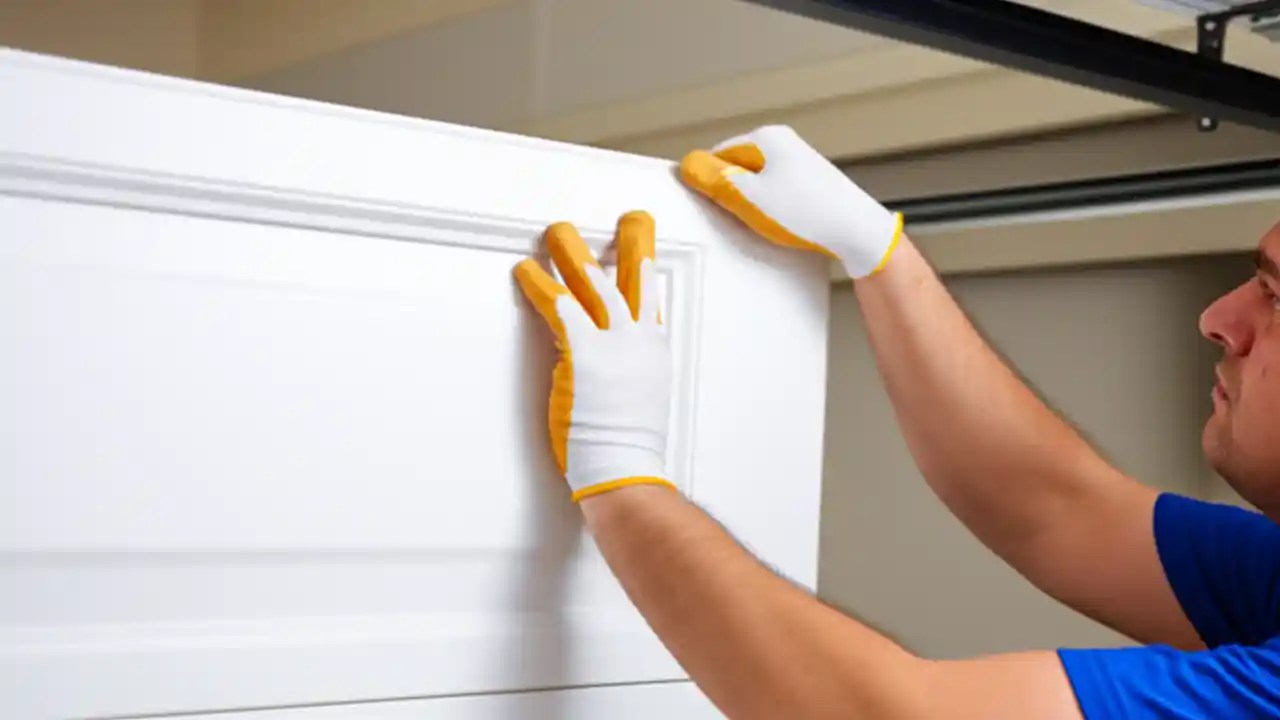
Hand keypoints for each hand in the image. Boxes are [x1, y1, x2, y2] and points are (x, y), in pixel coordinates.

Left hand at [514, 211, 676, 502]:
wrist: (624, 468)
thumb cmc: (629, 447)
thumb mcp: (641, 400)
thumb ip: (628, 373)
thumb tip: (612, 368)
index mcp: (653, 352)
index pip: (650, 300)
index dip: (645, 273)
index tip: (643, 252)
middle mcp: (638, 340)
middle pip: (634, 279)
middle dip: (631, 244)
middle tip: (631, 220)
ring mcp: (613, 344)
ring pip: (592, 283)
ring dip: (572, 253)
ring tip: (559, 233)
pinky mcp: (583, 352)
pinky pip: (557, 307)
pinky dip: (539, 286)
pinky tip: (526, 271)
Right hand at [680, 125, 902, 278]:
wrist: (854, 229)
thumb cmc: (805, 212)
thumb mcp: (749, 198)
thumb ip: (715, 180)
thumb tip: (688, 164)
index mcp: (766, 137)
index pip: (717, 154)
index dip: (709, 181)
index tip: (710, 204)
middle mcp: (783, 142)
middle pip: (738, 166)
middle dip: (732, 191)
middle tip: (736, 217)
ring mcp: (799, 161)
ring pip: (757, 180)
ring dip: (751, 202)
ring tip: (761, 223)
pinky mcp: (809, 181)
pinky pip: (776, 190)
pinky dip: (771, 207)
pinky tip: (779, 223)